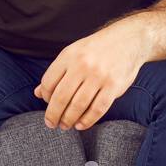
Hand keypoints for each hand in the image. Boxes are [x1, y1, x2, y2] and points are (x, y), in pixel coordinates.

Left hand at [34, 20, 148, 131]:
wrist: (128, 40)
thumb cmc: (96, 49)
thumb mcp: (73, 53)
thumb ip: (56, 73)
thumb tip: (38, 93)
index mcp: (69, 56)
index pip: (48, 82)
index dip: (45, 97)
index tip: (47, 104)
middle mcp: (82, 65)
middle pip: (61, 97)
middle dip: (53, 114)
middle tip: (51, 123)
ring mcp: (99, 76)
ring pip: (78, 105)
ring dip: (68, 119)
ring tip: (65, 125)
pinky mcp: (114, 86)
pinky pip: (97, 109)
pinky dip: (87, 120)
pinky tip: (80, 125)